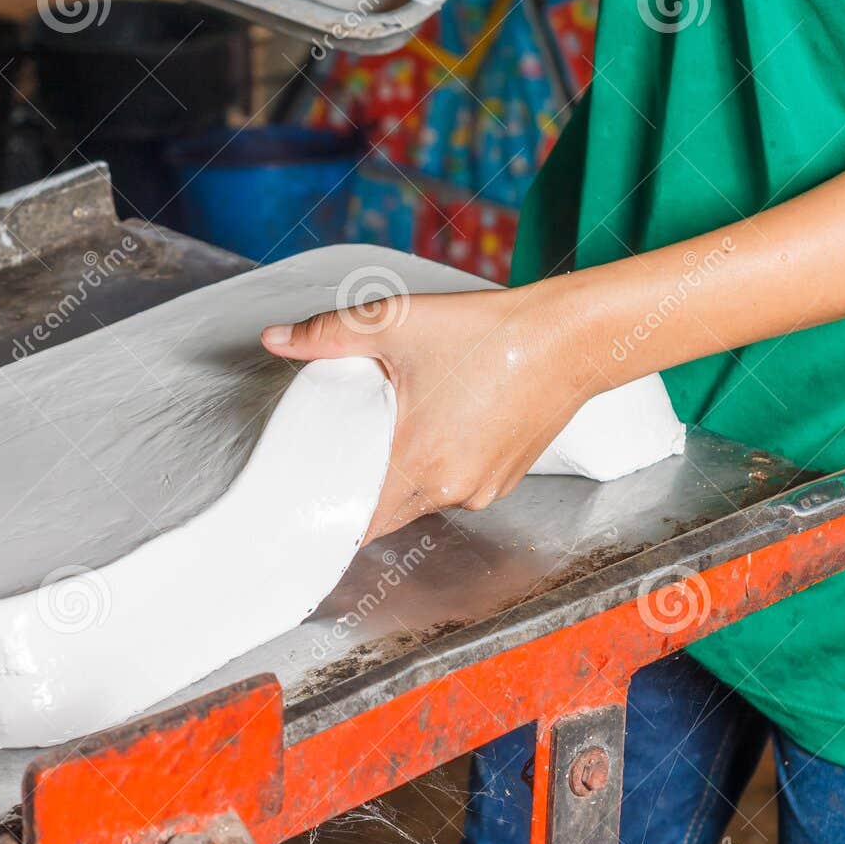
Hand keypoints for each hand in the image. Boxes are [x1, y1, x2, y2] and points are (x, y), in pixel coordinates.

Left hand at [261, 285, 604, 542]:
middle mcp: (451, 488)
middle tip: (338, 465)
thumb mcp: (395, 323)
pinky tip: (438, 432)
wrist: (569, 340)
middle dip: (360, 495)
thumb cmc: (488, 332)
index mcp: (417, 461)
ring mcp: (481, 490)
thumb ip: (328, 335)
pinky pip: (453, 489)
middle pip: (384, 515)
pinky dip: (436, 471)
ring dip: (399, 480)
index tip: (306, 509)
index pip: (356, 519)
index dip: (328, 516)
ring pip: (419, 503)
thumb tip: (276, 340)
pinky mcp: (502, 481)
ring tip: (393, 437)